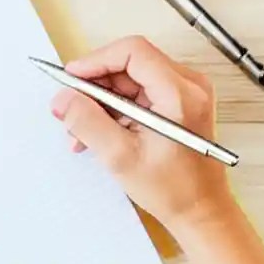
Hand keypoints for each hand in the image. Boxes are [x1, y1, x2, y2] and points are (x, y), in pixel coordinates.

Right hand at [49, 36, 233, 234]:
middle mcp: (189, 86)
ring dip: (102, 101)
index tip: (71, 77)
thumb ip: (87, 122)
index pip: (133, 52)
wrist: (200, 211)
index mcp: (181, 95)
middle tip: (72, 107)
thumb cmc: (173, 189)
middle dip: (95, 85)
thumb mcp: (120, 156)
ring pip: (130, 79)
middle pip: (129, 64)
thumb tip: (63, 98)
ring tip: (83, 130)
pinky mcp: (178, 103)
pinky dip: (115, 108)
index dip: (96, 60)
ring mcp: (185, 93)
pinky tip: (100, 132)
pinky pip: (138, 93)